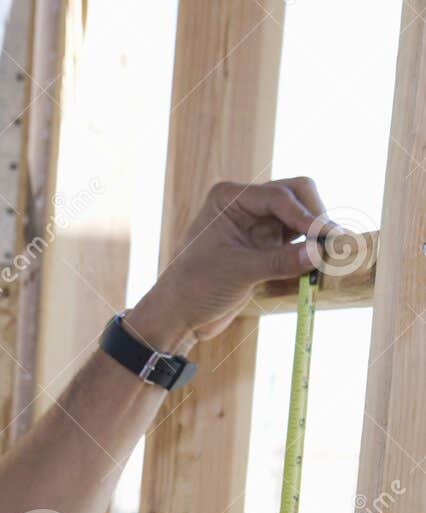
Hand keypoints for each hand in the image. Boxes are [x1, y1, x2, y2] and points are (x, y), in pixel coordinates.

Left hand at [136, 176, 331, 345]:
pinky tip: (320, 263)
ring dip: (315, 234)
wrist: (179, 316)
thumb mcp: (239, 272)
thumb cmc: (195, 288)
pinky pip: (296, 240)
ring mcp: (256, 224)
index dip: (306, 216)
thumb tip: (319, 253)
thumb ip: (280, 261)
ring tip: (332, 255)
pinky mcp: (264, 246)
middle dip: (315, 218)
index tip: (326, 238)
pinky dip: (308, 249)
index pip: (279, 196)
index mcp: (229, 197)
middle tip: (333, 243)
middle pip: (295, 196)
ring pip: (299, 217)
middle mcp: (245, 205)